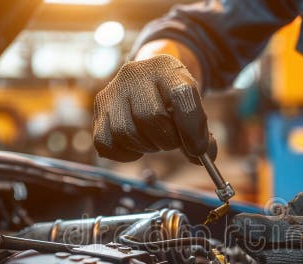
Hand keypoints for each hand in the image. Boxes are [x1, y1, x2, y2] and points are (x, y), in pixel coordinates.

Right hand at [93, 54, 215, 162]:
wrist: (147, 81)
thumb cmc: (172, 99)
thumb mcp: (192, 105)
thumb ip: (200, 132)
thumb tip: (204, 156)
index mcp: (166, 68)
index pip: (181, 95)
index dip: (192, 127)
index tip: (198, 150)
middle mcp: (134, 74)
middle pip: (152, 118)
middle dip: (168, 139)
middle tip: (173, 140)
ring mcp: (112, 92)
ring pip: (127, 133)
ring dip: (147, 146)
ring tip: (154, 138)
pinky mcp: (99, 110)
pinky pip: (107, 144)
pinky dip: (126, 153)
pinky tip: (136, 145)